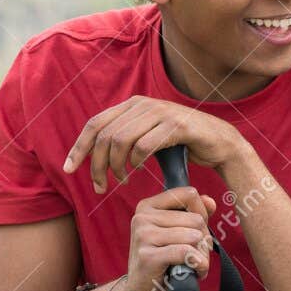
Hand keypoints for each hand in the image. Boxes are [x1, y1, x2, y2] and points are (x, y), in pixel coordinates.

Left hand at [63, 96, 246, 192]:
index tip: (69, 169)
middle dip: (96, 164)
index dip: (78, 147)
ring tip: (122, 180)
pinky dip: (136, 163)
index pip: (94, 124)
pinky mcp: (176, 125)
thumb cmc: (184, 145)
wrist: (222, 145)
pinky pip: (143, 146)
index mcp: (133, 104)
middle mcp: (144, 104)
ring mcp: (161, 112)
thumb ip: (127, 138)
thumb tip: (95, 152)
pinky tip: (139, 172)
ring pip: (120, 140)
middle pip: (104, 135)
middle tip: (101, 186)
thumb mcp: (149, 138)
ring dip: (116, 166)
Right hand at [122, 186, 217, 290]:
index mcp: (148, 206)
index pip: (189, 194)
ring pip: (194, 236)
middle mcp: (142, 217)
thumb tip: (212, 202)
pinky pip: (187, 253)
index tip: (197, 230)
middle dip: (203, 240)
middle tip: (194, 254)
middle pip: (196, 219)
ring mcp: (143, 235)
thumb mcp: (178, 232)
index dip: (202, 212)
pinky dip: (198, 264)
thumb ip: (195, 213)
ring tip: (192, 264)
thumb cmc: (163, 260)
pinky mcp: (147, 256)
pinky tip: (195, 271)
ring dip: (202, 255)